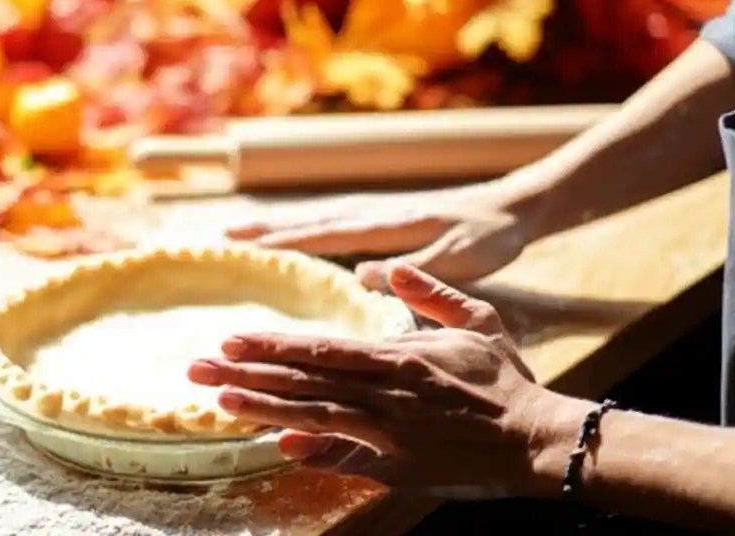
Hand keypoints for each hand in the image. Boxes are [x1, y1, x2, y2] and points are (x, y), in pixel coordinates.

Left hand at [188, 263, 584, 498]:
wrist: (539, 439)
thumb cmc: (505, 380)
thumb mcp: (475, 321)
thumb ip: (429, 292)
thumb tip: (388, 268)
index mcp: (398, 356)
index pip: (320, 348)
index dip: (270, 345)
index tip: (229, 339)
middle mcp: (386, 391)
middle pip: (303, 381)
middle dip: (245, 374)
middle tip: (195, 370)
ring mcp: (390, 431)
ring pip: (315, 416)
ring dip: (262, 408)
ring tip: (216, 402)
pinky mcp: (400, 467)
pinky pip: (347, 457)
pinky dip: (312, 451)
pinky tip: (276, 446)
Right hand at [226, 182, 533, 284]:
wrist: (513, 206)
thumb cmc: (488, 237)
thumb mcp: (457, 260)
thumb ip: (412, 269)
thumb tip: (362, 274)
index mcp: (389, 226)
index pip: (327, 233)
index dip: (286, 239)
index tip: (247, 245)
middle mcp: (376, 213)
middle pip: (312, 219)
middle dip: (268, 227)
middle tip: (224, 234)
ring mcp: (380, 211)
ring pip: (320, 216)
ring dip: (281, 222)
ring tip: (244, 230)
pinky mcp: (387, 216)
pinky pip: (336, 219)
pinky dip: (307, 223)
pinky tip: (297, 231)